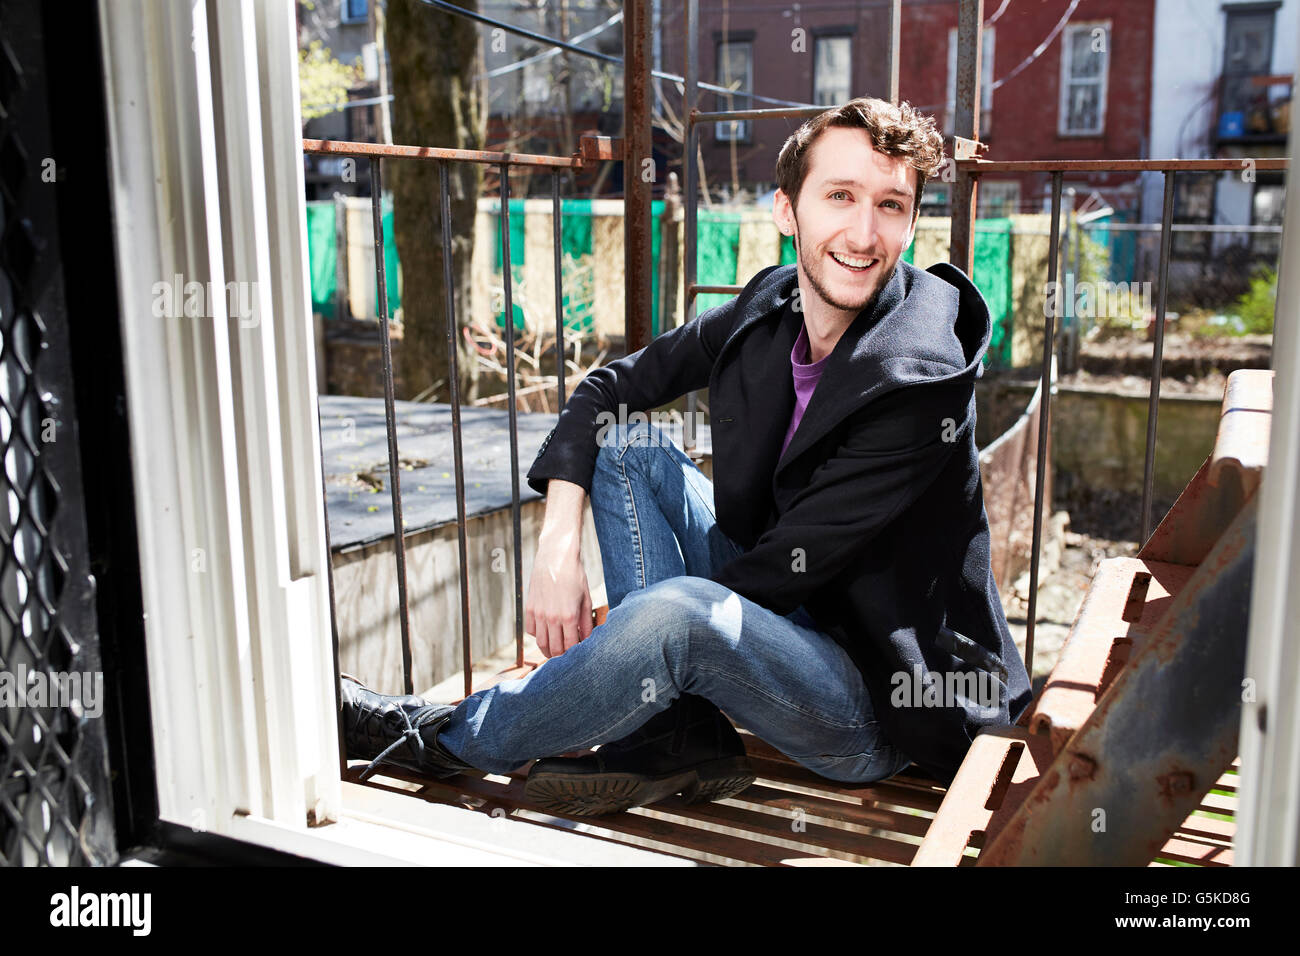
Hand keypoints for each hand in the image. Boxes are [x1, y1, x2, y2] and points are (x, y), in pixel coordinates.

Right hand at [525, 529, 593, 658]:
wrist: (556, 556)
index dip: (574, 654)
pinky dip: (538, 635)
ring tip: (556, 648)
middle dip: (560, 656)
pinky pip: (531, 630)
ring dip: (548, 649)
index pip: (570, 647)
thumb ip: (586, 622)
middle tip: (566, 656)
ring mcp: (538, 613)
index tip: (577, 655)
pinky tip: (547, 631)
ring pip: (540, 643)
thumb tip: (586, 640)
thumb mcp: (586, 598)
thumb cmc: (574, 575)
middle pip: (553, 649)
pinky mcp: (529, 607)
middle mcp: (551, 617)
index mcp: (569, 616)